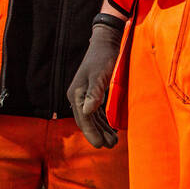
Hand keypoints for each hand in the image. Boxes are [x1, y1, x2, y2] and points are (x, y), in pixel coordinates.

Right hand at [67, 22, 121, 147]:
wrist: (105, 42)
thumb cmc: (104, 57)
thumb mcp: (100, 74)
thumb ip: (95, 93)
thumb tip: (88, 111)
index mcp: (76, 94)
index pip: (83, 118)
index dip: (91, 133)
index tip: (100, 145)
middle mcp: (77, 96)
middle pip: (86, 120)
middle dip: (97, 134)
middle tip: (110, 145)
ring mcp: (83, 95)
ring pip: (91, 117)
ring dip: (101, 129)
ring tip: (113, 141)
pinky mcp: (92, 92)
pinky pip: (95, 111)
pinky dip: (102, 121)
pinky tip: (110, 128)